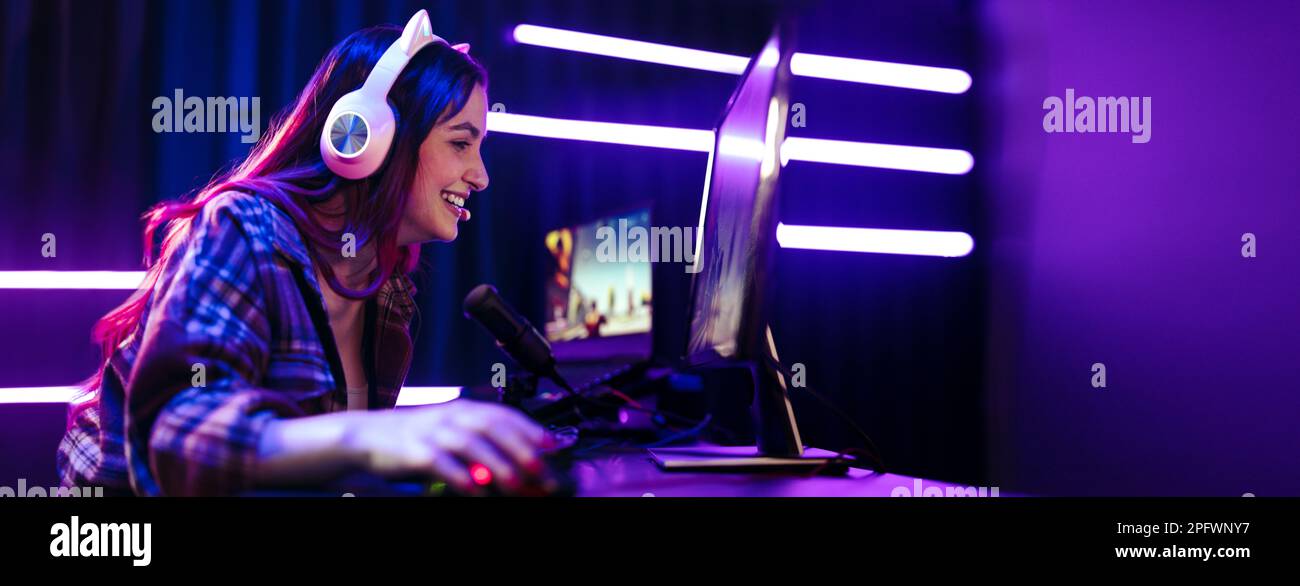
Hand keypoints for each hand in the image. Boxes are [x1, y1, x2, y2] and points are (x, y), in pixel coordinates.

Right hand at [343, 400, 548, 494]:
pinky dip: (459, 476)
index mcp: (464, 409)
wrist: (368, 435)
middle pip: (492, 428)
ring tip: (515, 483)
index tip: (554, 446)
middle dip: (520, 448)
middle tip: (541, 469)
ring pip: (470, 445)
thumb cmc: (417, 435)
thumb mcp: (451, 430)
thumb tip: (521, 461)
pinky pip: (440, 464)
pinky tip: (474, 490)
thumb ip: (483, 442)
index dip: (531, 429)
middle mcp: (452, 417)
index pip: (504, 415)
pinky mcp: (414, 452)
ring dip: (495, 464)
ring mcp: (433, 433)